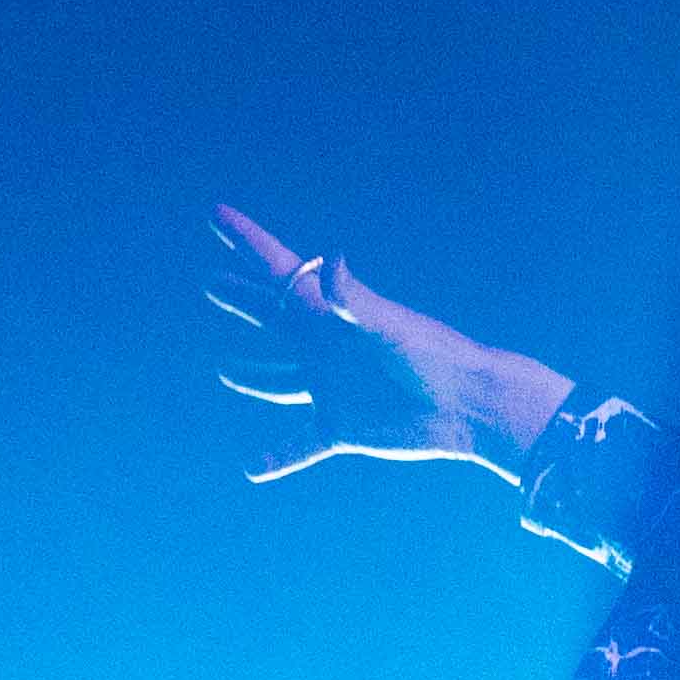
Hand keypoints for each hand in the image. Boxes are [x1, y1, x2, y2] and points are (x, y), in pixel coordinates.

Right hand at [206, 204, 573, 483]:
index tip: (217, 212)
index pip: (279, 270)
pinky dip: (277, 455)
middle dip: (242, 299)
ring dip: (252, 373)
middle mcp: (325, 346)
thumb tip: (330, 258)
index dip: (246, 241)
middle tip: (212, 283)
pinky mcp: (342, 427)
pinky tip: (250, 467)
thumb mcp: (390, 325)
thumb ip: (355, 298)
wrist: (467, 407)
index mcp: (329, 313)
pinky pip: (301, 443)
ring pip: (279, 378)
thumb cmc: (434, 357)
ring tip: (225, 367)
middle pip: (271, 317)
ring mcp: (332, 387)